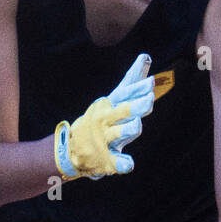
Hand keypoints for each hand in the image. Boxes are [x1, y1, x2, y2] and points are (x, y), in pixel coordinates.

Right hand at [54, 53, 155, 179]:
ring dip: (128, 128)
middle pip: (123, 111)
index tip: (150, 83)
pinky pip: (115, 162)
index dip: (138, 89)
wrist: (70, 148)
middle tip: (149, 100)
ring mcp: (105, 140)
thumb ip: (131, 80)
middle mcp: (106, 121)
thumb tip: (146, 57)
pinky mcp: (106, 160)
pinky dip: (121, 163)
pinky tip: (129, 164)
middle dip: (135, 106)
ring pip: (118, 133)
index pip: (125, 94)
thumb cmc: (100, 120)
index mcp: (110, 105)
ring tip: (137, 125)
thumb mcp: (113, 99)